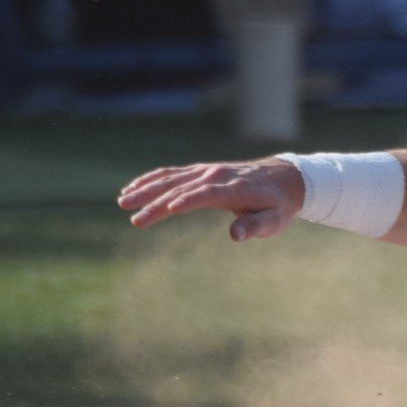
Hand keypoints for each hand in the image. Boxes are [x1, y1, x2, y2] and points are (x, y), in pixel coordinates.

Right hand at [118, 159, 304, 242]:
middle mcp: (215, 175)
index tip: (164, 211)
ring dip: (146, 188)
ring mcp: (205, 171)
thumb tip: (236, 235)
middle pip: (180, 187)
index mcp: (233, 189)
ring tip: (123, 201)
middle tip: (133, 217)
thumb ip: (257, 227)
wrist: (282, 178)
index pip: (203, 194)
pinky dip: (151, 179)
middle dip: (155, 202)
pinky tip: (133, 188)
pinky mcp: (200, 170)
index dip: (184, 201)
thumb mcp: (275, 220)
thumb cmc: (277, 205)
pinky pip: (171, 173)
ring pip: (171, 178)